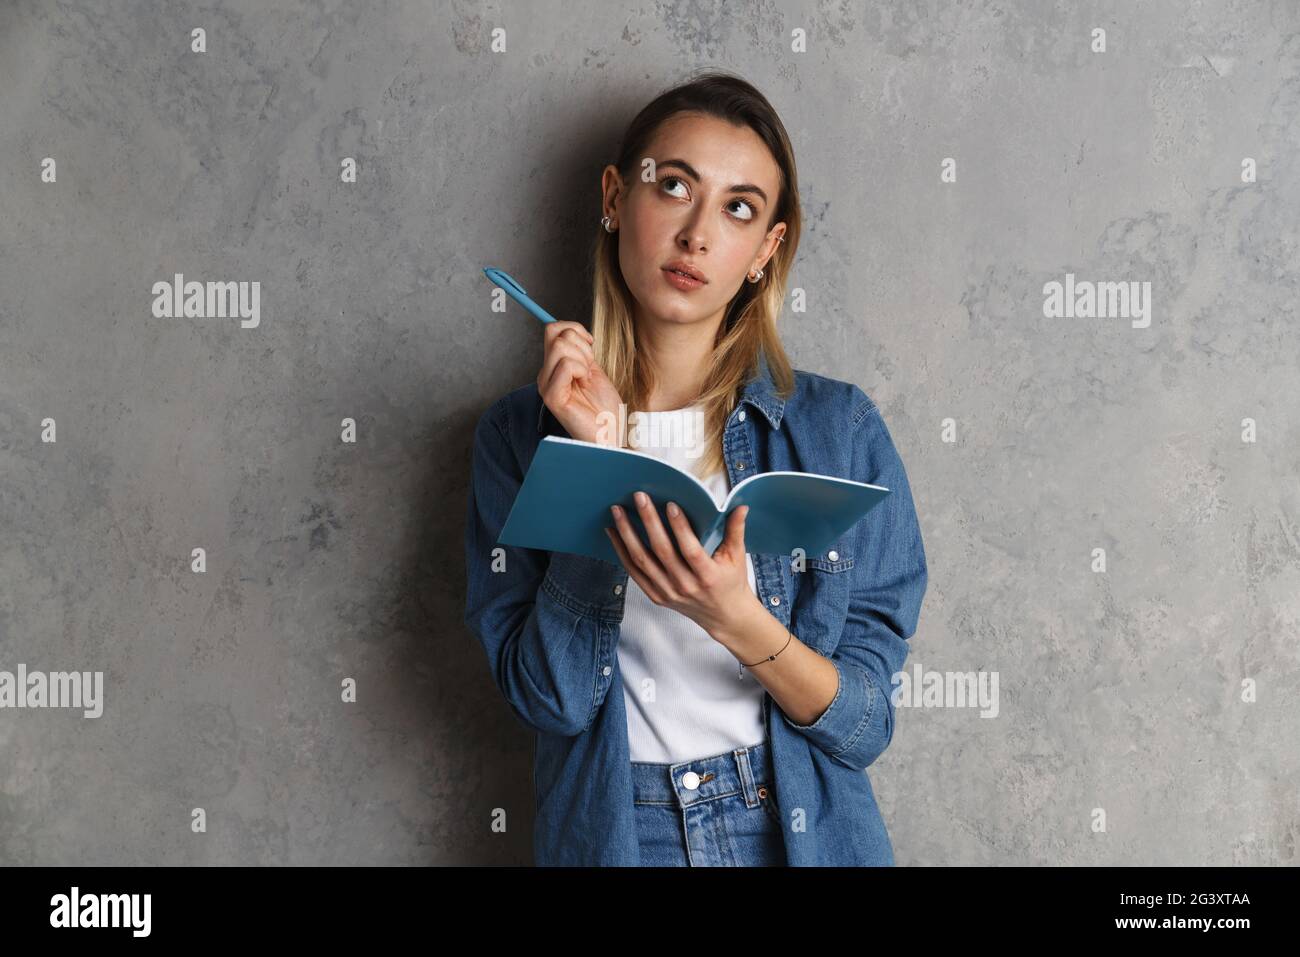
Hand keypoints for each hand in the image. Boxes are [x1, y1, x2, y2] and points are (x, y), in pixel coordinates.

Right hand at [537, 321, 623, 444]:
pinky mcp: (552, 396)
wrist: (611, 431)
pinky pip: (566, 365)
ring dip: (583, 359)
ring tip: (587, 378)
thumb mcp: (592, 369)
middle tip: (590, 367)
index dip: (574, 328)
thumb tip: (571, 330)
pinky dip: (581, 370)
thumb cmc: (604, 405)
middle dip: (581, 345)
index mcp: (554, 367)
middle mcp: (545, 374)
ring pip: (561, 347)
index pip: (553, 329)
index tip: (590, 343)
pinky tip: (584, 383)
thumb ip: (579, 351)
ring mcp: (546, 385)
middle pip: (556, 334)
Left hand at [604, 491, 760, 640]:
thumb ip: (736, 530)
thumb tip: (741, 506)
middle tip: (639, 497)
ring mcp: (668, 592)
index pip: (690, 550)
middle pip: (662, 551)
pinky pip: (634, 572)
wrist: (722, 616)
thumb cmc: (730, 582)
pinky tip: (614, 533)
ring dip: (627, 533)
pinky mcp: (656, 596)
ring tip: (618, 511)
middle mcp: (685, 586)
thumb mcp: (737, 557)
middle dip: (649, 521)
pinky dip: (621, 552)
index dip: (680, 527)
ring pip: (642, 560)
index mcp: (708, 576)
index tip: (670, 504)